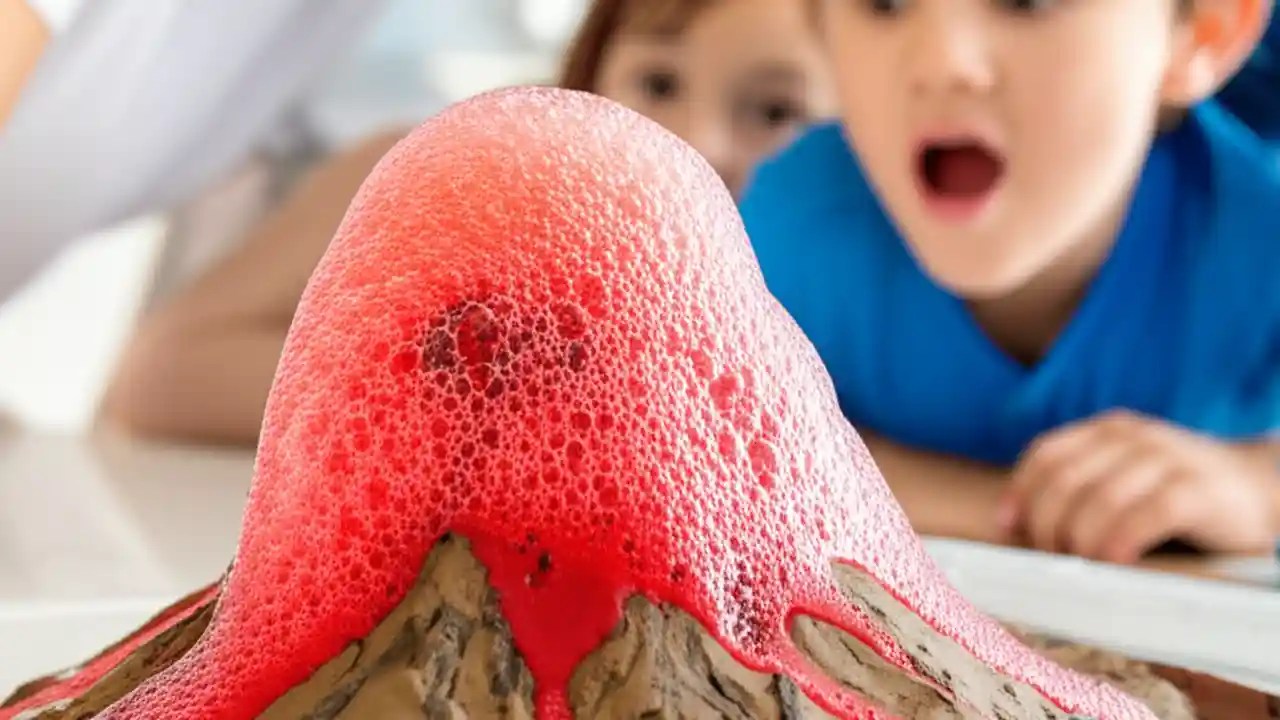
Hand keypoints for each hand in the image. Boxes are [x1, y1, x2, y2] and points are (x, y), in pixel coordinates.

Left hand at [998, 411, 1279, 563]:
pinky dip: (1119, 542)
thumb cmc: (1176, 490)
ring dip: (1080, 540)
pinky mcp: (1197, 490)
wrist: (1257, 487)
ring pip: (1100, 500)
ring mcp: (1167, 459)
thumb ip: (1081, 484)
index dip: (1021, 491)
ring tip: (1082, 564)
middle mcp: (1134, 437)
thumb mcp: (1125, 473)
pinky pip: (1145, 515)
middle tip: (1052, 556)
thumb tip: (1014, 522)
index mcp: (1108, 429)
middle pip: (1065, 480)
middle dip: (1048, 524)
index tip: (1009, 527)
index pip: (1047, 453)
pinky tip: (1114, 561)